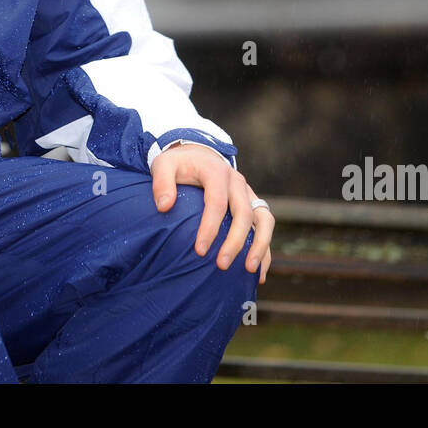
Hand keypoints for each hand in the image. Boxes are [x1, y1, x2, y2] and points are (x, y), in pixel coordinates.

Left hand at [150, 143, 273, 282]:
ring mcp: (248, 193)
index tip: (199, 251)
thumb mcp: (164, 165)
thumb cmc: (179, 164)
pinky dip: (265, 249)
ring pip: (264, 219)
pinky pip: (266, 227)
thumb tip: (164, 207)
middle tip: (222, 265)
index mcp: (216, 172)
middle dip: (235, 241)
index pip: (217, 202)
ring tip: (250, 271)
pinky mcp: (253, 204)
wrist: (197, 154)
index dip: (210, 227)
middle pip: (243, 212)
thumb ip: (162, 183)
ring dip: (260, 245)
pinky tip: (258, 274)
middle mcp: (237, 182)